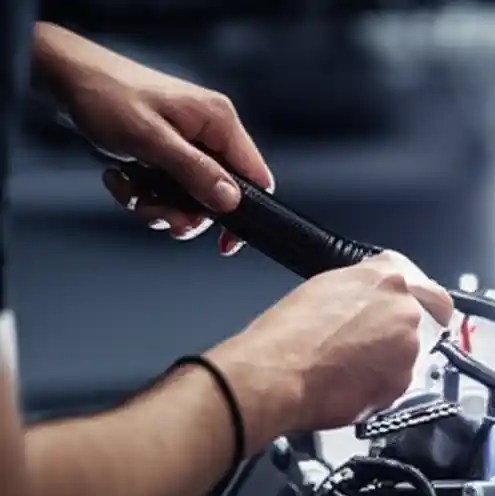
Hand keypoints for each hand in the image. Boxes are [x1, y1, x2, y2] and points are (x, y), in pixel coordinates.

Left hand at [32, 22, 269, 252]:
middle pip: (218, 195)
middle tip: (157, 214)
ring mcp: (187, 144)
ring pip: (188, 198)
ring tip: (130, 190)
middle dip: (184, 212)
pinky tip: (120, 177)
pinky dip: (142, 193)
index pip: (255, 176)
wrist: (64, 78)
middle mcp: (208, 133)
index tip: (225, 242)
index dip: (245, 212)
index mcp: (219, 122)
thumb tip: (232, 201)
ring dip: (157, 205)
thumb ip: (195, 171)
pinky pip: (166, 190)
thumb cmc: (105, 96)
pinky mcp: (166, 153)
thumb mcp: (151, 139)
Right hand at [206, 252, 453, 448]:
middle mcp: (405, 309)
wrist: (275, 373)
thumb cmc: (288, 333)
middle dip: (403, 335)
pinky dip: (380, 385)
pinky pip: (398, 383)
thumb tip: (373, 297)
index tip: (421, 316)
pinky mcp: (402, 383)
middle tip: (370, 346)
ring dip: (390, 361)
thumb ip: (365, 288)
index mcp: (388, 277)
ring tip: (350, 366)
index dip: (424, 305)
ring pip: (411, 355)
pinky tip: (349, 382)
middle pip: (424, 324)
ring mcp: (408, 347)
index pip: (430, 290)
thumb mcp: (326, 286)